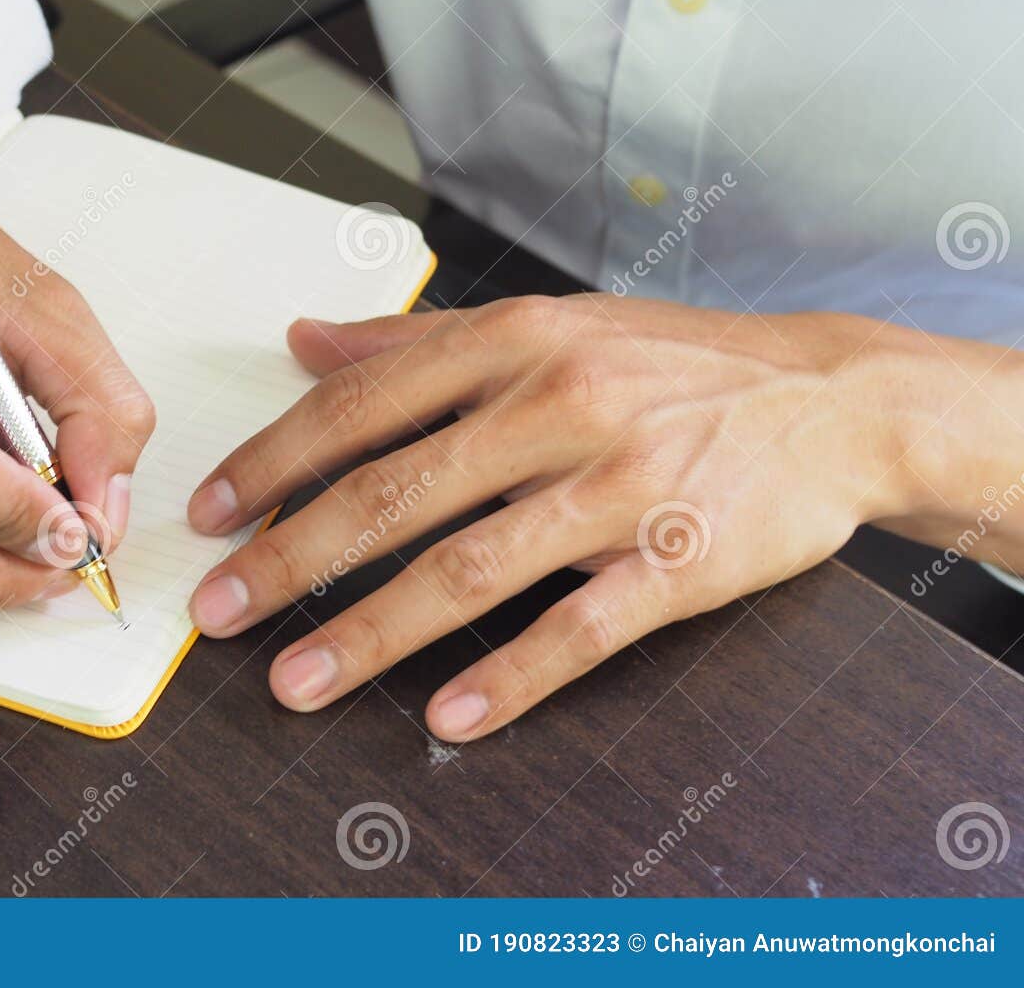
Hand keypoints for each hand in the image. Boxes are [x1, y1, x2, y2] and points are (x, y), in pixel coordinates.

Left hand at [185, 294, 1004, 741]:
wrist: (832, 400)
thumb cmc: (671, 362)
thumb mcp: (547, 325)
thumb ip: (417, 340)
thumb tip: (304, 339)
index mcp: (514, 343)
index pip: (361, 407)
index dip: (272, 463)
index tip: (210, 513)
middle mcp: (557, 407)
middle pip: (394, 494)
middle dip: (289, 560)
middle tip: (217, 612)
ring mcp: (618, 487)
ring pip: (469, 569)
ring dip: (370, 635)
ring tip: (295, 683)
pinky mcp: (678, 562)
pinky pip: (579, 630)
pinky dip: (510, 679)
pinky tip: (448, 718)